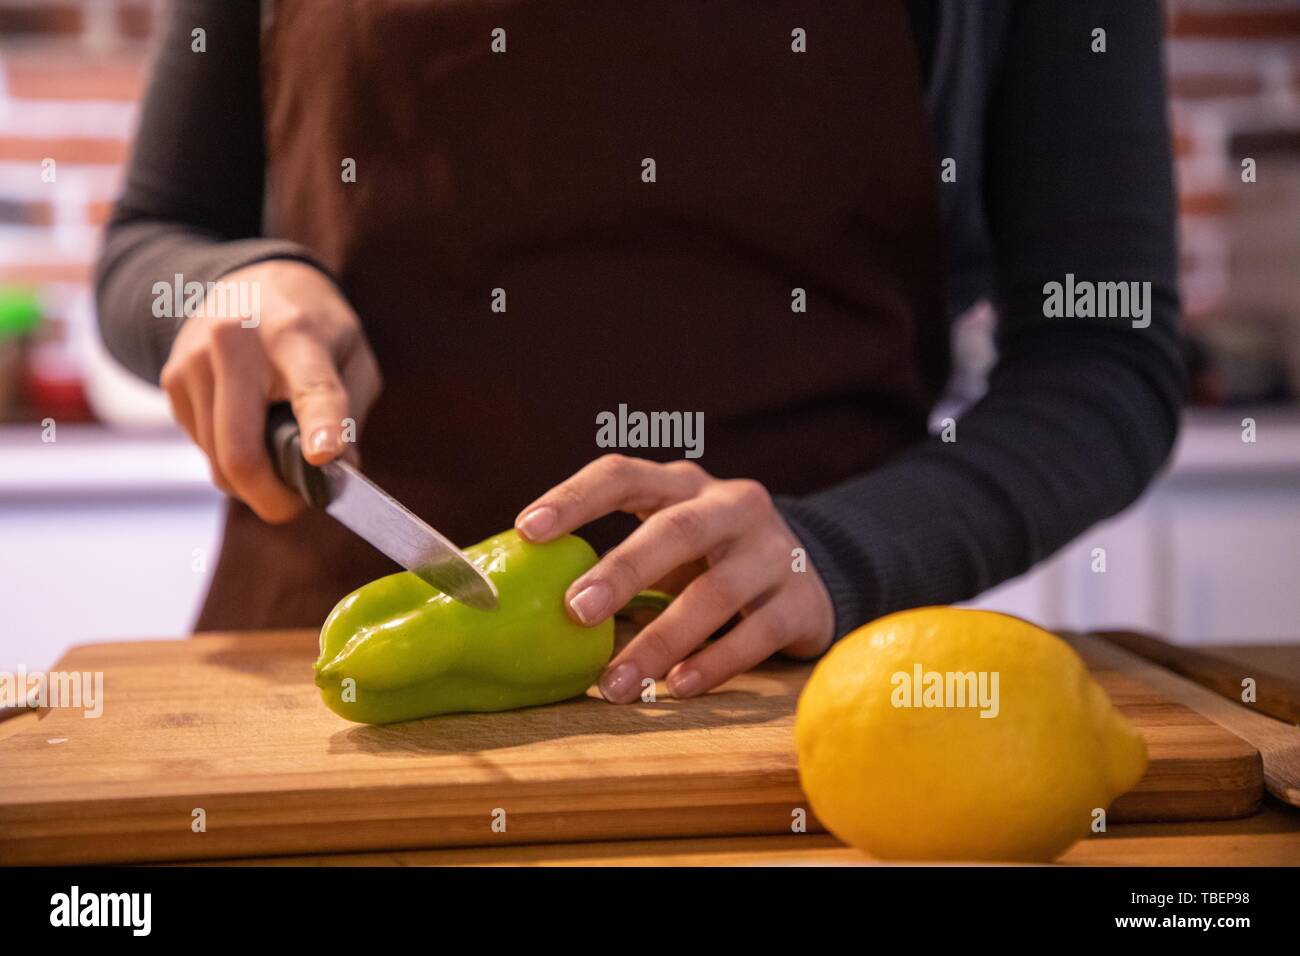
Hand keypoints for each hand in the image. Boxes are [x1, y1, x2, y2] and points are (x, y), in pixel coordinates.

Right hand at [160, 260, 381, 521]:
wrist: (248, 279)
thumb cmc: (313, 326)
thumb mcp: (352, 356)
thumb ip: (351, 415)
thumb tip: (337, 476)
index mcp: (297, 335)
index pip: (311, 389)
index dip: (320, 426)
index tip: (325, 456)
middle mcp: (236, 344)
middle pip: (242, 451)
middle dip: (273, 498)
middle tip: (298, 506)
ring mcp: (194, 362)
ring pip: (219, 462)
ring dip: (253, 481)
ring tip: (280, 457)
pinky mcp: (171, 380)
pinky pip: (203, 448)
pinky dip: (229, 457)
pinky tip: (248, 426)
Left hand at [514, 455, 834, 701]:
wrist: (810, 575)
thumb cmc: (709, 560)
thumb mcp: (670, 542)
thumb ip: (617, 561)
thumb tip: (526, 606)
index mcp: (683, 486)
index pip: (623, 475)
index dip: (575, 498)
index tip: (526, 530)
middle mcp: (732, 507)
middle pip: (677, 531)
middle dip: (622, 571)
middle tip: (575, 612)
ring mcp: (774, 551)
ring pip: (717, 593)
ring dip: (662, 641)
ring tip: (616, 683)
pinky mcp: (803, 600)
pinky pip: (756, 634)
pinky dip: (715, 663)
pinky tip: (679, 688)